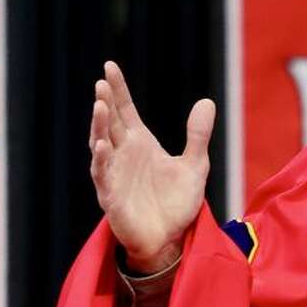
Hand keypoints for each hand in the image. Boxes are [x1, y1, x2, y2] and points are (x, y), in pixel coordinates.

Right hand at [89, 60, 214, 273]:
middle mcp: (123, 154)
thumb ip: (197, 135)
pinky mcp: (111, 196)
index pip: (125, 110)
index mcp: (140, 143)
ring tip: (99, 105)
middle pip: (110, 122)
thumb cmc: (177, 204)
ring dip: (98, 126)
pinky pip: (102, 175)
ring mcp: (114, 174)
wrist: (170, 240)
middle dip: (105, 102)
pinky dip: (101, 160)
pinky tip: (101, 145)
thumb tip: (207, 101)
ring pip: (101, 144)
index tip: (109, 67)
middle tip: (102, 82)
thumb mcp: (195, 166)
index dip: (118, 89)